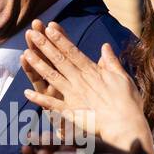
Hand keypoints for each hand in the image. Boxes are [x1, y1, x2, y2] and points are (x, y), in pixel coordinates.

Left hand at [21, 20, 150, 152]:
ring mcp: (74, 96)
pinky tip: (26, 93)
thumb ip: (111, 62)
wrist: (126, 125)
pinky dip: (39, 99)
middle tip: (31, 33)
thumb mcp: (122, 77)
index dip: (60, 39)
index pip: (73, 51)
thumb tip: (105, 47)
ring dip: (38, 65)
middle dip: (44, 46)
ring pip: (52, 77)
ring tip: (25, 54)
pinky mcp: (71, 112)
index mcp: (92, 71)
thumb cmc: (128, 102)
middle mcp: (80, 81)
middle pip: (59, 60)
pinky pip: (52, 105)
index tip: (49, 27)